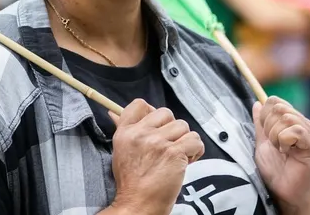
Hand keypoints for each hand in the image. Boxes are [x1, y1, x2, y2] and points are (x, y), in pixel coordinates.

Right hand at [106, 99, 203, 214]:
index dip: (153, 113)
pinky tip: (186, 161)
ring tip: (178, 156)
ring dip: (185, 140)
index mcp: (125, 131)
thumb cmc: (131, 181)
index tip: (158, 126)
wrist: (138, 204)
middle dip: (172, 128)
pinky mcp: (174, 153)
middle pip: (166, 113)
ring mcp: (158, 142)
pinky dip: (195, 151)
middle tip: (169, 145)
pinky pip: (195, 140)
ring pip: (184, 126)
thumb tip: (114, 112)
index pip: (140, 104)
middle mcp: (140, 133)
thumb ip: (122, 128)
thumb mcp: (120, 150)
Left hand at [253, 97, 309, 214]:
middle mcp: (302, 123)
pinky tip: (287, 152)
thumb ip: (260, 124)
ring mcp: (308, 133)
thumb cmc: (275, 170)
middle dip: (268, 127)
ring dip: (276, 136)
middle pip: (279, 107)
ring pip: (286, 118)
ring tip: (281, 150)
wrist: (283, 192)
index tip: (265, 133)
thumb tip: (257, 103)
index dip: (264, 115)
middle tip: (274, 144)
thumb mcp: (262, 143)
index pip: (275, 101)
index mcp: (291, 121)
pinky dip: (284, 141)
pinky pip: (295, 130)